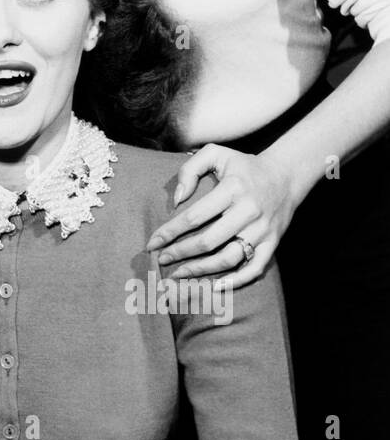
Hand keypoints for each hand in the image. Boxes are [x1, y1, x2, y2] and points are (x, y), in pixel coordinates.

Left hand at [146, 145, 295, 288]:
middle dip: (180, 253)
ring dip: (201, 270)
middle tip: (162, 259)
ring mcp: (262, 230)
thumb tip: (177, 198)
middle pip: (208, 241)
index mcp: (233, 188)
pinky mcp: (273, 243)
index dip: (170, 232)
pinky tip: (214, 286)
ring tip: (179, 274)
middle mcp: (249, 211)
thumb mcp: (216, 153)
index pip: (194, 216)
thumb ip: (190, 169)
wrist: (287, 175)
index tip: (152, 243)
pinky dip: (235, 282)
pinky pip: (254, 269)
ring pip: (228, 258)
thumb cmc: (243, 166)